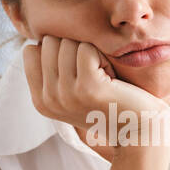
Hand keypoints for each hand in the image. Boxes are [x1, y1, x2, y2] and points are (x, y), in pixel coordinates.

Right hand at [23, 35, 169, 148]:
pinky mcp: (87, 87)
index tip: (76, 72)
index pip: (31, 51)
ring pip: (67, 42)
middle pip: (49, 42)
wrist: (138, 131)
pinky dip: (102, 56)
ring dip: (90, 53)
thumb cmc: (109, 104)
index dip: (57, 51)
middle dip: (74, 49)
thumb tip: (41, 37)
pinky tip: (111, 78)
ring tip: (102, 78)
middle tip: (93, 74)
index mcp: (40, 101)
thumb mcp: (71, 92)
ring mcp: (65, 94)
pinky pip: (86, 48)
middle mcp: (48, 99)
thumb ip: (52, 71)